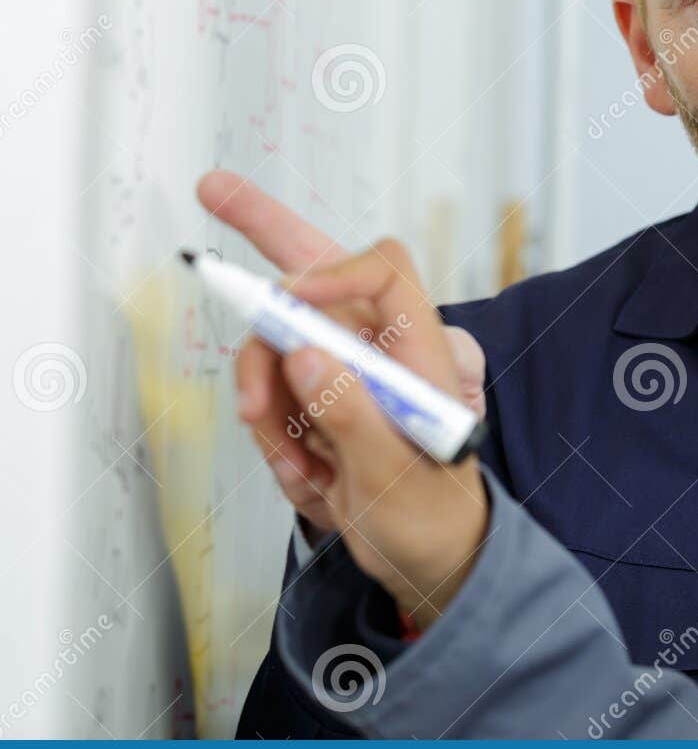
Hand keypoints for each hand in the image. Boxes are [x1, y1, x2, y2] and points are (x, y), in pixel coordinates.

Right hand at [277, 240, 488, 626]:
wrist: (427, 562)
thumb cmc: (434, 517)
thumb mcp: (395, 477)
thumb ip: (352, 415)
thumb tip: (304, 354)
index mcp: (418, 354)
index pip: (383, 275)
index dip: (333, 274)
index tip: (289, 300)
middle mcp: (378, 352)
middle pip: (318, 274)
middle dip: (264, 230)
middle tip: (212, 186)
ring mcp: (344, 375)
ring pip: (275, 352)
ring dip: (266, 408)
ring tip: (298, 463)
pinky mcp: (317, 402)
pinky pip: (269, 401)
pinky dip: (272, 440)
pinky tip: (308, 476)